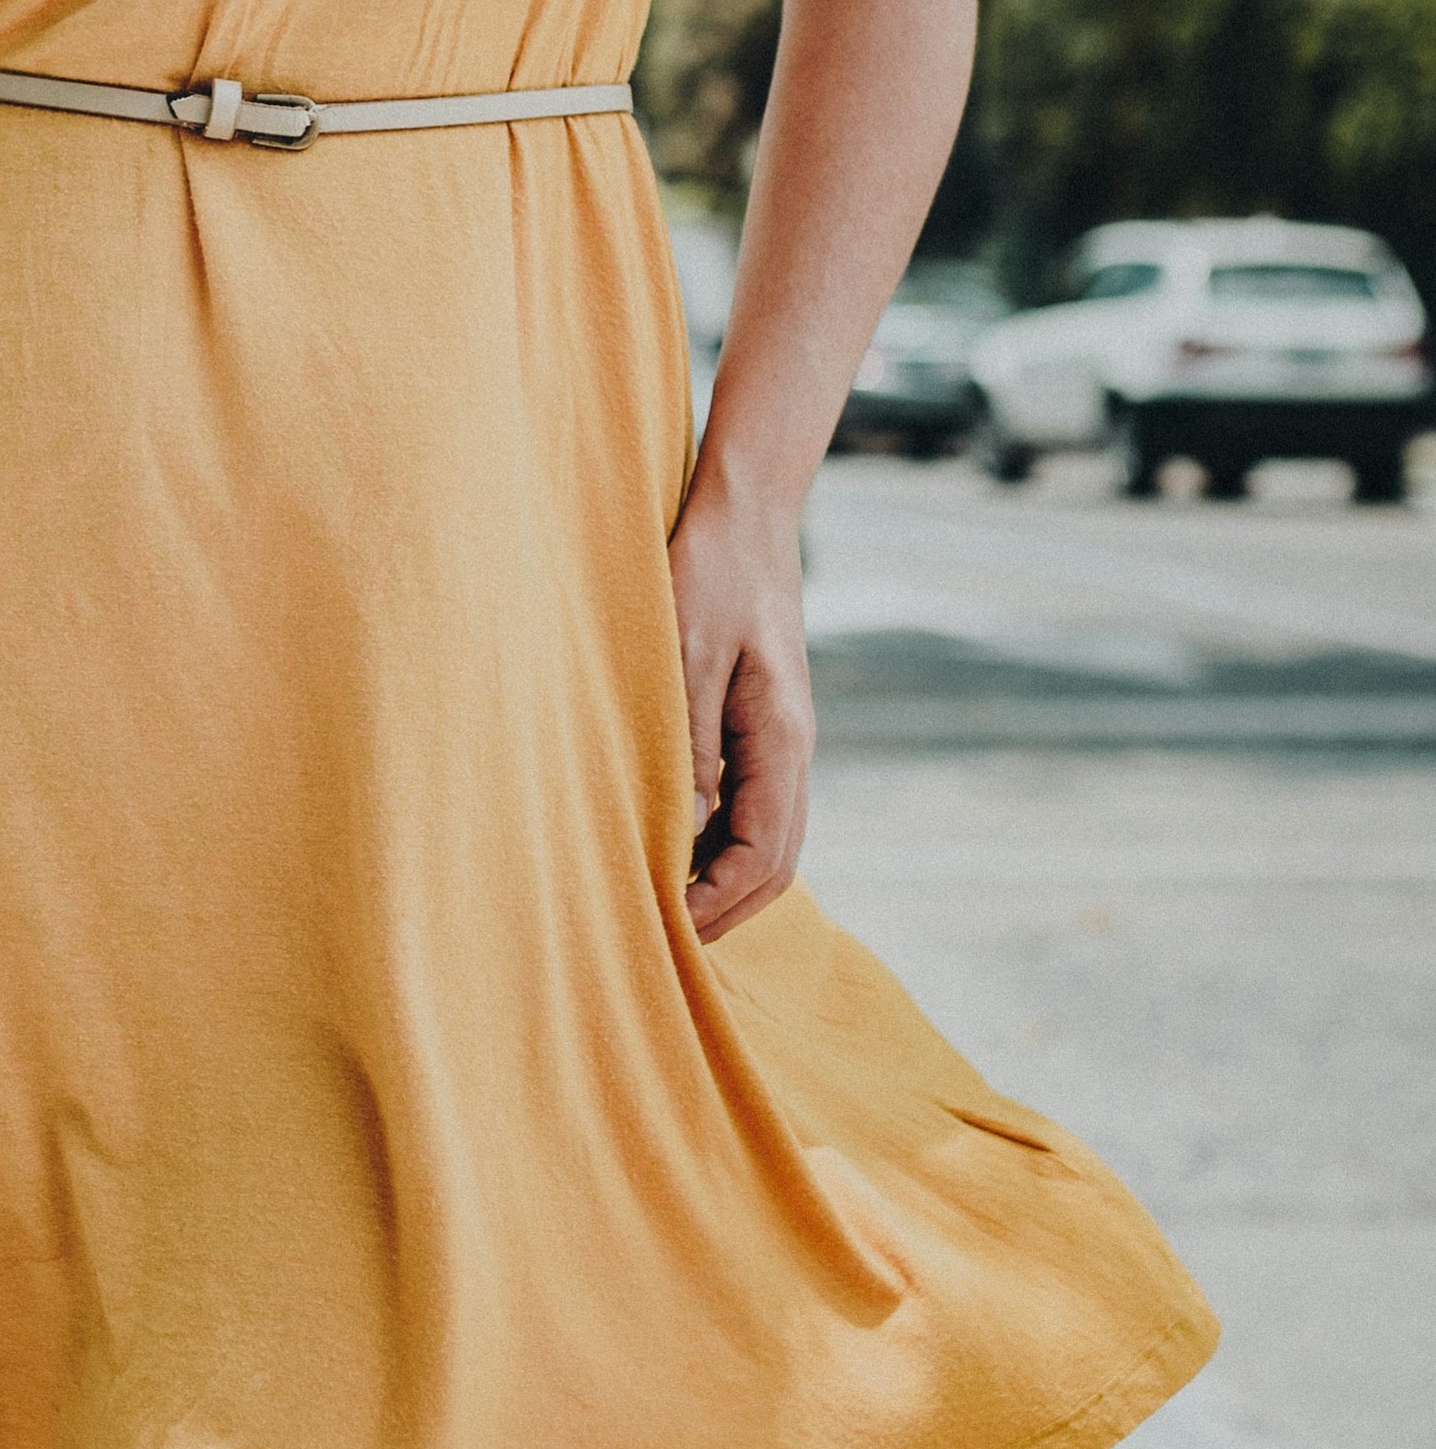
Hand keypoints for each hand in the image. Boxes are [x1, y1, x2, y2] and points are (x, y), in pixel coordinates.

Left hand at [668, 476, 813, 945]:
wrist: (744, 511)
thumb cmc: (709, 569)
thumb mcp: (688, 650)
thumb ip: (690, 738)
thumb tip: (686, 824)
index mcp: (781, 740)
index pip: (763, 856)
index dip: (715, 903)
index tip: (660, 924)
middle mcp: (791, 750)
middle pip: (775, 864)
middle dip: (723, 910)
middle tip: (656, 938)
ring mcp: (779, 739)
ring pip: (767, 839)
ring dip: (722, 881)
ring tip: (657, 904)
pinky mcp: (760, 723)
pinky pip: (751, 805)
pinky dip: (718, 842)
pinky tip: (671, 844)